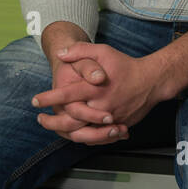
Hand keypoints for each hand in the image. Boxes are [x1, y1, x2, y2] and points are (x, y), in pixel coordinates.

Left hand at [34, 43, 167, 144]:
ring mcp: (110, 118)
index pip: (67, 95)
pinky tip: (73, 133)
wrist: (151, 81)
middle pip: (72, 120)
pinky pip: (98, 137)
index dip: (49, 98)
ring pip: (84, 133)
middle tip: (40, 119)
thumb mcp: (103, 51)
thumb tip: (60, 53)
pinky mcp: (117, 126)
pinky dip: (84, 137)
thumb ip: (81, 51)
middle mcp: (101, 106)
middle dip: (52, 122)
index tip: (35, 100)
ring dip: (65, 132)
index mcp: (95, 88)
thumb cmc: (126, 66)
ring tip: (53, 128)